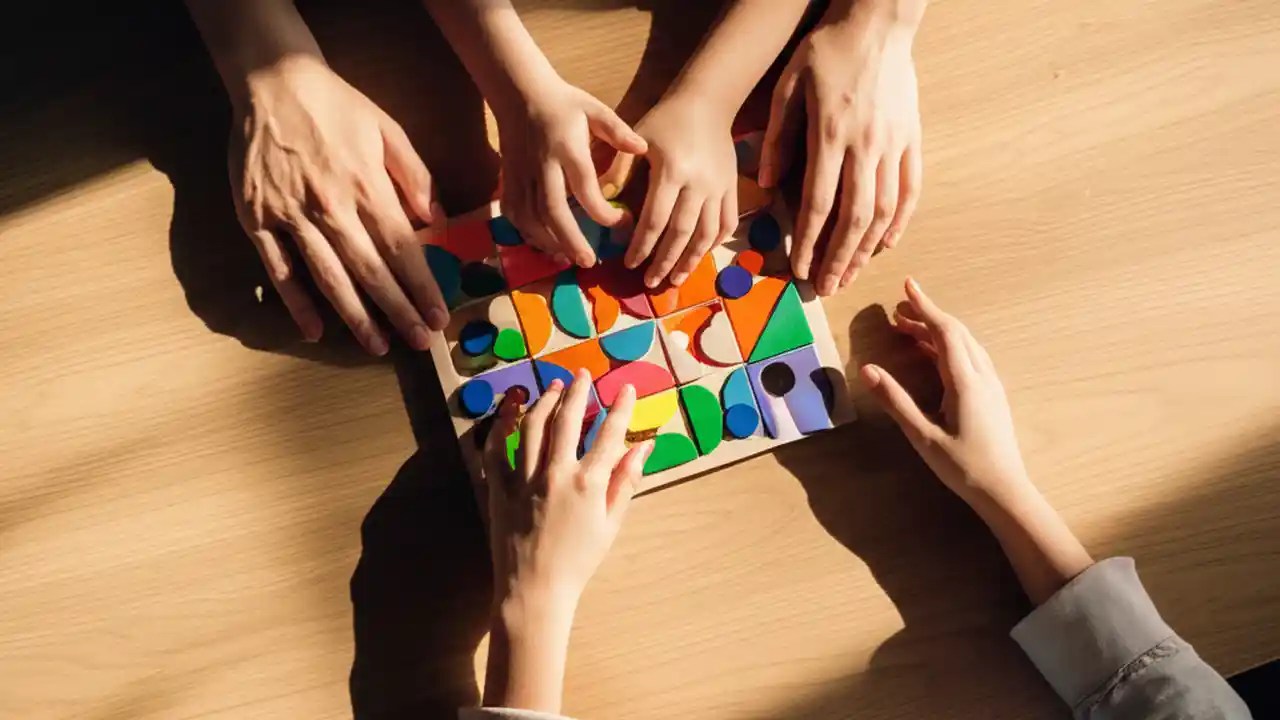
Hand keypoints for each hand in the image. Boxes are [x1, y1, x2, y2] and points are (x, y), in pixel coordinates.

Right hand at [230, 56, 446, 353]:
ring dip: (355, 317)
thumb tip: (433, 221)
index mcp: (367, 186)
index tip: (438, 316)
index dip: (422, 288)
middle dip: (398, 312)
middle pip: (371, 272)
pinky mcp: (257, 218)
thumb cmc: (336, 105)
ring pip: (328, 277)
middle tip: (419, 342)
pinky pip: (279, 269)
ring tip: (378, 345)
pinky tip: (313, 329)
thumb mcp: (388, 129)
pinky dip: (296, 302)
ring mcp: (291, 215)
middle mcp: (331, 206)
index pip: (402, 250)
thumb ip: (414, 176)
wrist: (272, 80)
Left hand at [479, 372, 648, 711]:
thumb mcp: (611, 523)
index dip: (619, 407)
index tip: (625, 388)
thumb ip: (626, 482)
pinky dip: (503, 425)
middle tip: (582, 374)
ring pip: (532, 427)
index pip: (608, 434)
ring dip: (544, 401)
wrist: (534, 590)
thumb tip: (644, 447)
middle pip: (567, 420)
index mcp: (588, 483)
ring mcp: (523, 478)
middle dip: (577, 392)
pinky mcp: (499, 487)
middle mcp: (555, 473)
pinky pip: (496, 448)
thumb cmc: (579, 561)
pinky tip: (511, 410)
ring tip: (552, 386)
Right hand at [493, 77, 647, 267]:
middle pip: (552, 210)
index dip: (602, 212)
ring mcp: (520, 174)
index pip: (585, 187)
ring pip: (529, 217)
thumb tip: (643, 148)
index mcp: (566, 148)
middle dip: (569, 239)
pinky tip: (544, 245)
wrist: (519, 93)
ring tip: (567, 259)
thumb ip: (618, 130)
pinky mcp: (508, 180)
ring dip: (547, 242)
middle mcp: (541, 165)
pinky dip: (526, 233)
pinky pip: (514, 214)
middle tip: (587, 261)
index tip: (620, 222)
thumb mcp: (594, 109)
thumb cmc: (564, 104)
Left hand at [623, 95, 738, 287]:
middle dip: (665, 261)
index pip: (655, 219)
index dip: (642, 245)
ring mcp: (719, 188)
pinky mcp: (732, 188)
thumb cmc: (666, 120)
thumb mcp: (638, 137)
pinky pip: (727, 223)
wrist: (707, 102)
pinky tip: (701, 255)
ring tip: (677, 279)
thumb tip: (601, 202)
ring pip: (707, 234)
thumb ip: (619, 169)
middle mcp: (698, 183)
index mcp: (672, 171)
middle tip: (651, 282)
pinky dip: (714, 243)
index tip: (630, 264)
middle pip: (681, 233)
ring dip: (691, 261)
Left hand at [761, 6, 923, 295]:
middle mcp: (865, 146)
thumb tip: (768, 184)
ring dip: (866, 249)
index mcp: (830, 135)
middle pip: (854, 218)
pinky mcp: (912, 138)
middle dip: (839, 259)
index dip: (810, 242)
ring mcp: (894, 144)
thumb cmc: (826, 51)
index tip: (801, 269)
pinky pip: (910, 188)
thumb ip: (777, 137)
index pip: (819, 203)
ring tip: (851, 274)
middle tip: (826, 287)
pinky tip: (887, 243)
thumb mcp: (787, 87)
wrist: (877, 20)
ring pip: (884, 210)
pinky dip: (900, 220)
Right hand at [860, 279, 1031, 507]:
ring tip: (910, 329)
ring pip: (966, 344)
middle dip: (928, 316)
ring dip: (938, 331)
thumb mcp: (923, 436)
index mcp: (965, 382)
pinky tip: (935, 355)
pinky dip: (949, 346)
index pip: (945, 331)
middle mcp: (982, 376)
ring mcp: (991, 385)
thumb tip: (868, 369)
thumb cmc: (962, 467)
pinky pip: (971, 357)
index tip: (907, 286)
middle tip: (898, 310)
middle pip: (956, 333)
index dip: (925, 306)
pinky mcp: (993, 395)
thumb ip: (896, 401)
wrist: (1004, 490)